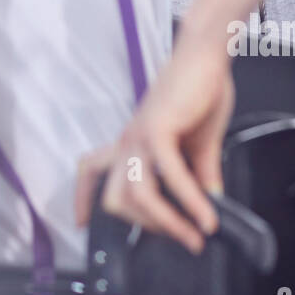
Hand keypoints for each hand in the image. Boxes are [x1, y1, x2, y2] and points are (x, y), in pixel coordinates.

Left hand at [75, 30, 234, 253]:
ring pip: (137, 196)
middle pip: (113, 199)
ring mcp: (140, 137)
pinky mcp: (158, 130)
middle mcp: (129, 141)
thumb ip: (201, 174)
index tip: (83, 224)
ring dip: (168, 224)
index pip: (91, 170)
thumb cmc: (201, 92)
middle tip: (178, 238)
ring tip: (196, 236)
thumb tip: (211, 202)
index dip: (83, 199)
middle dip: (145, 227)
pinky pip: (170, 177)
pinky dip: (190, 203)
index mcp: (132, 142)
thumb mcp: (200, 142)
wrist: (206, 56)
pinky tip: (207, 216)